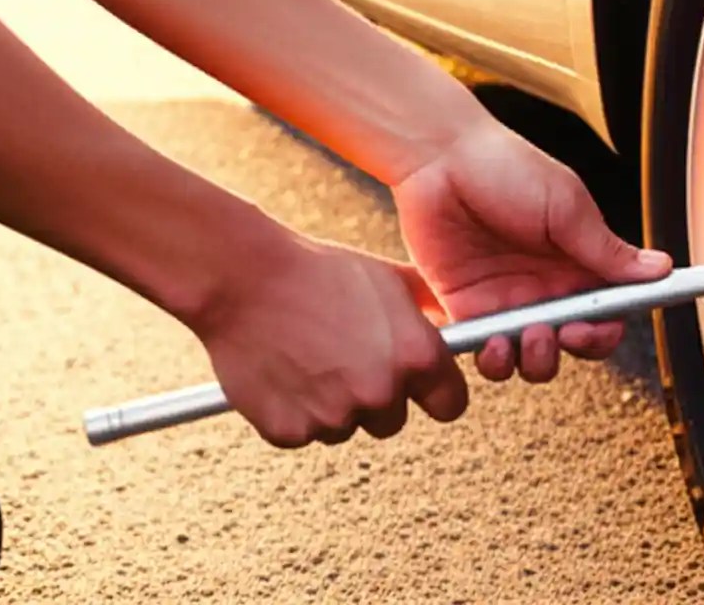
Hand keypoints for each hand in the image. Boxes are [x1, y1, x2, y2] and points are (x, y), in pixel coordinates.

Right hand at [191, 236, 466, 447]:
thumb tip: (460, 328)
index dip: (436, 394)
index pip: (451, 404)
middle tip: (344, 358)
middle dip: (376, 397)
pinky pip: (303, 431)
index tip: (423, 388)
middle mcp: (382, 393)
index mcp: (416, 356)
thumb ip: (428, 310)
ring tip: (307, 356)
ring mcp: (335, 417)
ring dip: (332, 404)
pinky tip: (282, 371)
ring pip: (346, 426)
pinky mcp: (291, 432)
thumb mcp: (387, 280)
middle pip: (394, 420)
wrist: (243, 278)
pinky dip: (293, 411)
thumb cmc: (318, 272)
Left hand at [391, 121, 672, 382]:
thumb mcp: (565, 206)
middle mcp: (545, 287)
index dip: (609, 328)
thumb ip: (607, 249)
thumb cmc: (503, 167)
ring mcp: (507, 300)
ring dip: (537, 361)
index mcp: (577, 261)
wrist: (438, 158)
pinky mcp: (469, 309)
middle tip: (565, 332)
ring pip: (532, 357)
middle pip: (574, 342)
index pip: (608, 310)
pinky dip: (494, 360)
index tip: (603, 325)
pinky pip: (486, 352)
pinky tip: (494, 343)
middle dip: (575, 347)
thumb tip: (660, 270)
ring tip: (530, 336)